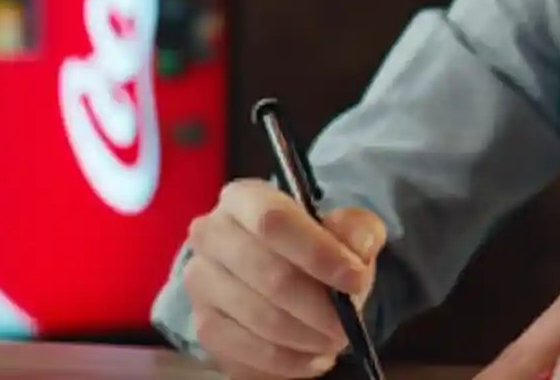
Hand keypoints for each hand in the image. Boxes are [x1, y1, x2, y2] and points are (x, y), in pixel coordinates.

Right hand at [183, 178, 386, 378]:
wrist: (280, 273)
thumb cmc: (312, 246)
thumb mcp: (345, 228)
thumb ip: (357, 230)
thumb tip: (358, 250)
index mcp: (243, 198)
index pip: (274, 221)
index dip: (318, 253)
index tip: (355, 280)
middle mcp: (211, 234)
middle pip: (269, 274)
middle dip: (319, 307)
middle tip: (347, 324)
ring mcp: (202, 282)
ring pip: (261, 318)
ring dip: (307, 337)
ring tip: (334, 339)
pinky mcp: (204, 325)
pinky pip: (249, 351)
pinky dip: (289, 361)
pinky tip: (312, 356)